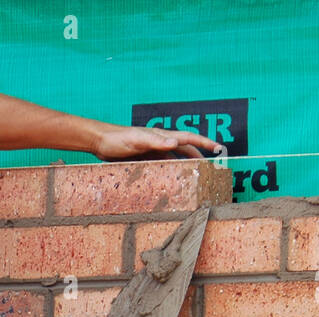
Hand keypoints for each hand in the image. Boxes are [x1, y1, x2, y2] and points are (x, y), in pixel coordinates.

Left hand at [94, 125, 225, 160]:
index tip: (218, 148)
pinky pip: (161, 163)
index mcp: (161, 136)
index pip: (188, 138)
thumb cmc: (117, 138)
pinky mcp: (143, 157)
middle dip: (199, 154)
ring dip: (185, 163)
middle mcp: (159, 142)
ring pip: (174, 157)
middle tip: (211, 164)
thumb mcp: (137, 139)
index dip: (204, 142)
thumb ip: (156, 140)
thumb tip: (175, 142)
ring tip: (195, 173)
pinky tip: (172, 177)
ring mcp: (152, 150)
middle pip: (184, 148)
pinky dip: (170, 169)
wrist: (100, 141)